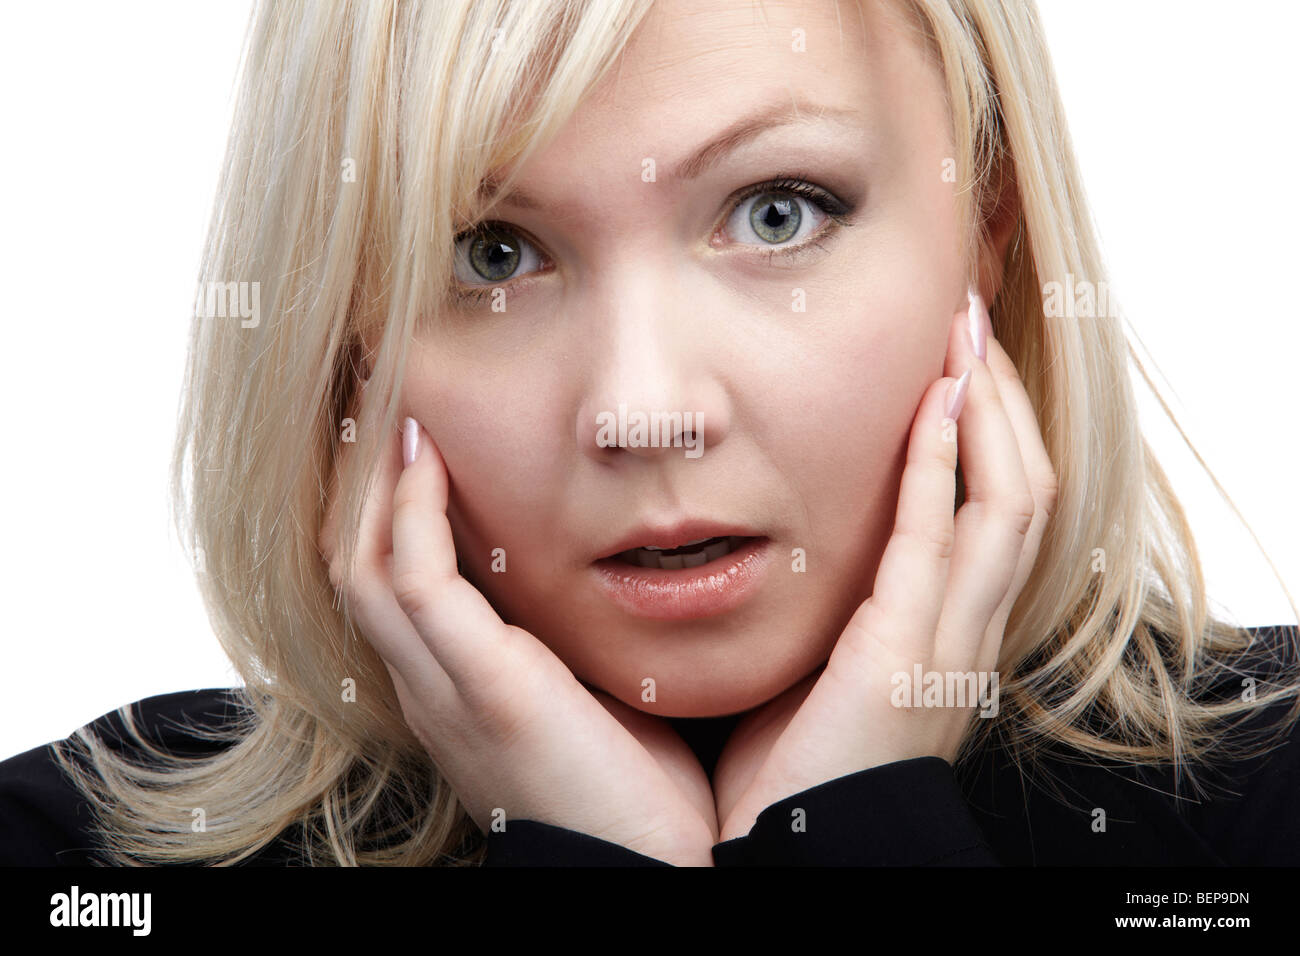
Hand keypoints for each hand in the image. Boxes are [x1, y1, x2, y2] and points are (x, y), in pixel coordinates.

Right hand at [318, 389, 718, 864]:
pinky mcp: (483, 688)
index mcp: (452, 685)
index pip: (389, 581)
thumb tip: (604, 563)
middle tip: (384, 401)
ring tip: (395, 408)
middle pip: (354, 563)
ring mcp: (443, 689)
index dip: (386, 507)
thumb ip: (569, 634)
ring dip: (373, 481)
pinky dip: (414, 512)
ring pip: (364, 564)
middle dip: (361, 481)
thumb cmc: (635, 784)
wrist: (648, 869)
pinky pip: (416, 582)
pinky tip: (430, 456)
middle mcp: (428, 685)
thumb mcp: (588, 692)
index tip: (413, 435)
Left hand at [712, 291, 1057, 840]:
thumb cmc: (788, 765)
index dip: (985, 429)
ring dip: (989, 411)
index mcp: (945, 631)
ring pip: (1009, 502)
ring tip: (964, 335)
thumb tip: (789, 533)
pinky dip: (944, 464)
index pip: (991, 508)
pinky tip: (935, 402)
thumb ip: (834, 601)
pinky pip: (943, 541)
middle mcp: (965, 631)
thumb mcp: (823, 665)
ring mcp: (949, 643)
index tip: (955, 359)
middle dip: (1000, 400)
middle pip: (1021, 489)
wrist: (787, 852)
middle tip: (968, 321)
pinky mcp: (909, 654)